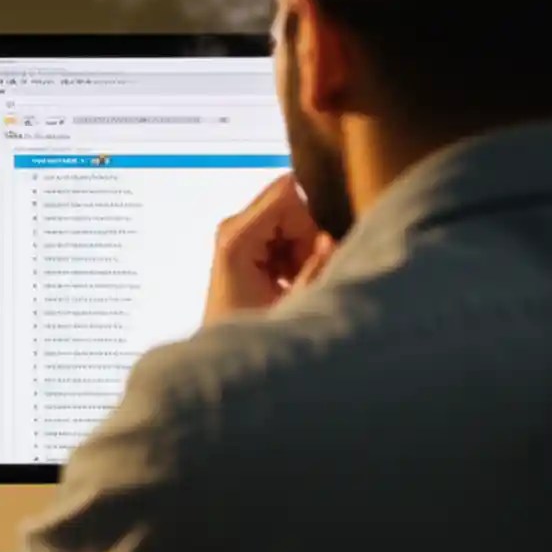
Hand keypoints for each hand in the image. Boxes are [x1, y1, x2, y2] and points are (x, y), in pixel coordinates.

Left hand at [202, 174, 334, 325]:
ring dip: (301, 252)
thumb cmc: (252, 335)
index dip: (307, 224)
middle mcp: (232, 227)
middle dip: (306, 240)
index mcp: (236, 236)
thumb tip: (328, 239)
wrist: (223, 358)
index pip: (286, 194)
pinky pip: (283, 233)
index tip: (308, 260)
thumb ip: (315, 270)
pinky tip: (284, 284)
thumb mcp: (291, 306)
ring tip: (291, 286)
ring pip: (291, 221)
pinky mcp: (242, 243)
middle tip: (299, 279)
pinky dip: (291, 256)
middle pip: (290, 206)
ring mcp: (235, 234)